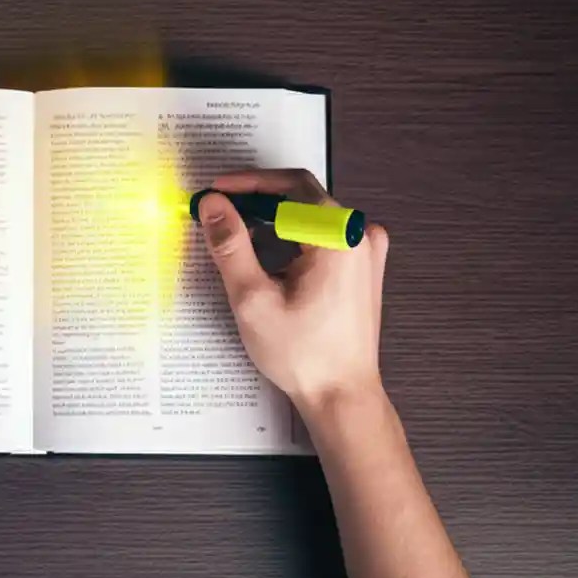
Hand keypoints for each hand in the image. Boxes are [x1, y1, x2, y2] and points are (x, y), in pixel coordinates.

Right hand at [196, 169, 388, 411]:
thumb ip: (230, 245)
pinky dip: (293, 237)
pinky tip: (267, 258)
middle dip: (256, 201)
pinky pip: (323, 235)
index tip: (216, 191)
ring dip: (273, 221)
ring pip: (310, 216)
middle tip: (219, 212)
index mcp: (338, 236)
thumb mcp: (253, 298)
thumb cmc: (303, 355)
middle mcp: (359, 236)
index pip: (289, 185)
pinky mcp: (363, 267)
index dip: (247, 183)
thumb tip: (212, 205)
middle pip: (301, 197)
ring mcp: (365, 251)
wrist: (341, 394)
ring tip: (238, 240)